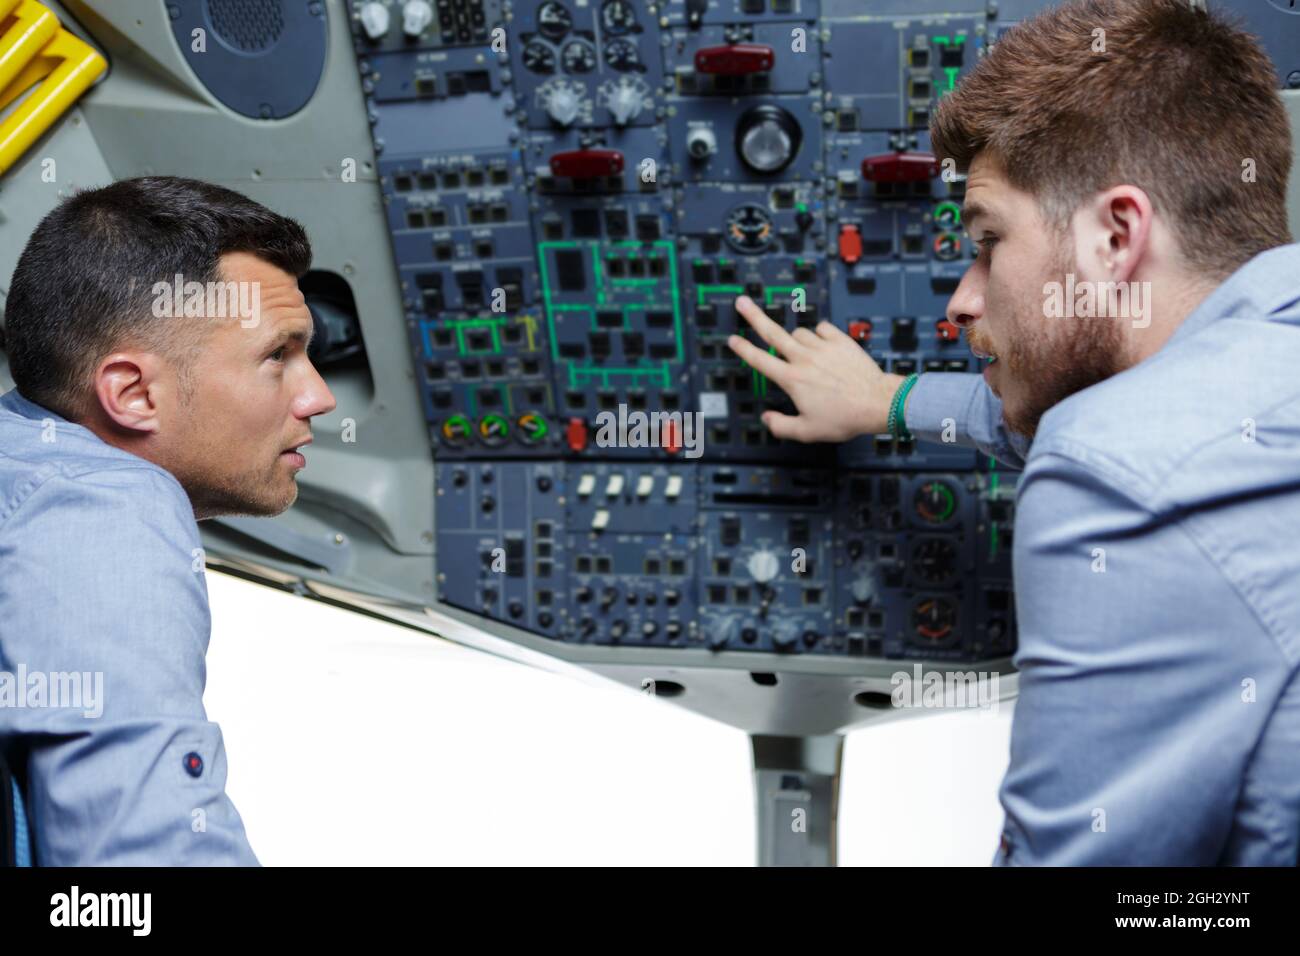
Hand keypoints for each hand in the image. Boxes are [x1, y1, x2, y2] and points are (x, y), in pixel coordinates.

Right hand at [726, 295, 904, 442]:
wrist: (878, 402)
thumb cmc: (845, 417)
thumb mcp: (808, 431)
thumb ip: (781, 426)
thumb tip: (767, 419)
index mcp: (793, 379)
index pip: (760, 360)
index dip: (743, 349)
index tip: (732, 339)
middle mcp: (805, 359)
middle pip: (773, 332)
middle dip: (754, 316)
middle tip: (742, 303)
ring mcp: (823, 348)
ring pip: (799, 333)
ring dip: (795, 339)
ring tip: (803, 353)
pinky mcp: (841, 341)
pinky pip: (823, 328)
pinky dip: (819, 333)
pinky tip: (823, 343)